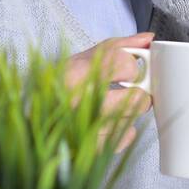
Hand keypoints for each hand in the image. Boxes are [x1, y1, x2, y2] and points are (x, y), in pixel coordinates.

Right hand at [65, 32, 153, 151]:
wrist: (39, 113)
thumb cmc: (64, 83)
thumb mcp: (87, 57)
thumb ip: (121, 46)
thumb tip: (149, 40)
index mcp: (75, 75)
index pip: (124, 65)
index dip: (133, 68)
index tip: (128, 72)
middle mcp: (76, 103)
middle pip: (134, 99)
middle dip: (141, 95)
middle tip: (134, 92)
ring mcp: (80, 129)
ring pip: (130, 121)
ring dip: (131, 113)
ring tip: (119, 107)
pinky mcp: (86, 148)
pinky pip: (122, 140)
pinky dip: (124, 132)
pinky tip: (113, 123)